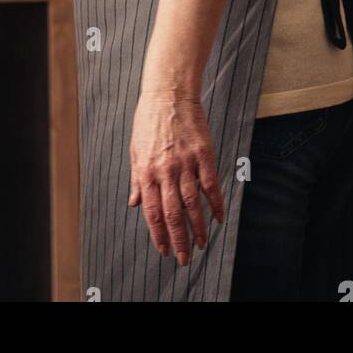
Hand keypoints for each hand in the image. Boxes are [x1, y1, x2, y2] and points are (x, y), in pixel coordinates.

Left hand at [128, 87, 224, 264]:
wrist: (168, 93)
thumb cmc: (149, 120)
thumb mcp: (135, 149)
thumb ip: (137, 178)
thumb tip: (134, 203)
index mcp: (146, 170)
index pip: (152, 211)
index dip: (158, 234)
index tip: (163, 250)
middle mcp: (166, 170)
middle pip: (173, 213)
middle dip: (178, 239)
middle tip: (183, 258)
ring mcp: (186, 163)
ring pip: (193, 203)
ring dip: (197, 227)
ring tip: (201, 244)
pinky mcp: (203, 154)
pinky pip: (210, 185)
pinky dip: (216, 204)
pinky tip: (218, 218)